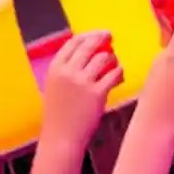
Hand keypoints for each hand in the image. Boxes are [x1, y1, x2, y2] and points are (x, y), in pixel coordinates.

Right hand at [41, 32, 123, 148]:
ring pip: (104, 57)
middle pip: (89, 44)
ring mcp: (82, 82)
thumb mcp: (54, 86)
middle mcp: (68, 72)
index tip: (97, 35)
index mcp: (55, 68)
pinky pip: (114, 74)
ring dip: (112, 58)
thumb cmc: (58, 114)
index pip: (74, 41)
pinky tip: (119, 77)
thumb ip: (66, 69)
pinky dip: (119, 72)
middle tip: (111, 38)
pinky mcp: (97, 94)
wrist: (61, 138)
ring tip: (114, 65)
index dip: (88, 35)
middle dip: (103, 38)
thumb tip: (86, 52)